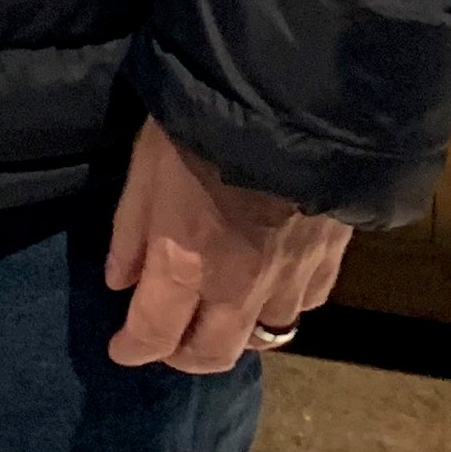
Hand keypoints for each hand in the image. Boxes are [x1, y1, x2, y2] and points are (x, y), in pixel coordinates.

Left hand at [103, 118, 347, 373]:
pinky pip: (305, 305)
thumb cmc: (206, 120)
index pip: (154, 334)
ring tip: (219, 310)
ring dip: (235, 331)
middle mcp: (239, 286)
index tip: (121, 348)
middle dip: (183, 354)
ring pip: (263, 336)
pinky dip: (282, 305)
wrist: (299, 97)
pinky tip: (270, 284)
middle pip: (212, 354)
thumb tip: (120, 280)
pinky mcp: (330, 261)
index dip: (132, 348)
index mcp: (186, 262)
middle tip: (167, 339)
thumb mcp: (148, 161)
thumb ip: (131, 228)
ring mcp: (290, 279)